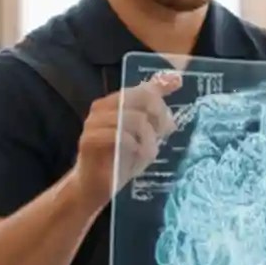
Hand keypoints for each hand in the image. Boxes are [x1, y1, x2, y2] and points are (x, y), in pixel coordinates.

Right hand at [71, 71, 181, 205]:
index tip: (170, 122)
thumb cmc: (122, 158)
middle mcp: (102, 106)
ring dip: (148, 138)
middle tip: (161, 135)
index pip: (144, 89)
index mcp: (115, 101)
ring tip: (149, 152)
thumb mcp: (145, 132)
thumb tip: (176, 79)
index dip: (162, 104)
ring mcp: (94, 121)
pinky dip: (135, 146)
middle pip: (141, 98)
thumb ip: (156, 108)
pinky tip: (137, 155)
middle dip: (158, 117)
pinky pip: (120, 136)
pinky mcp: (89, 139)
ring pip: (134, 118)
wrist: (96, 186)